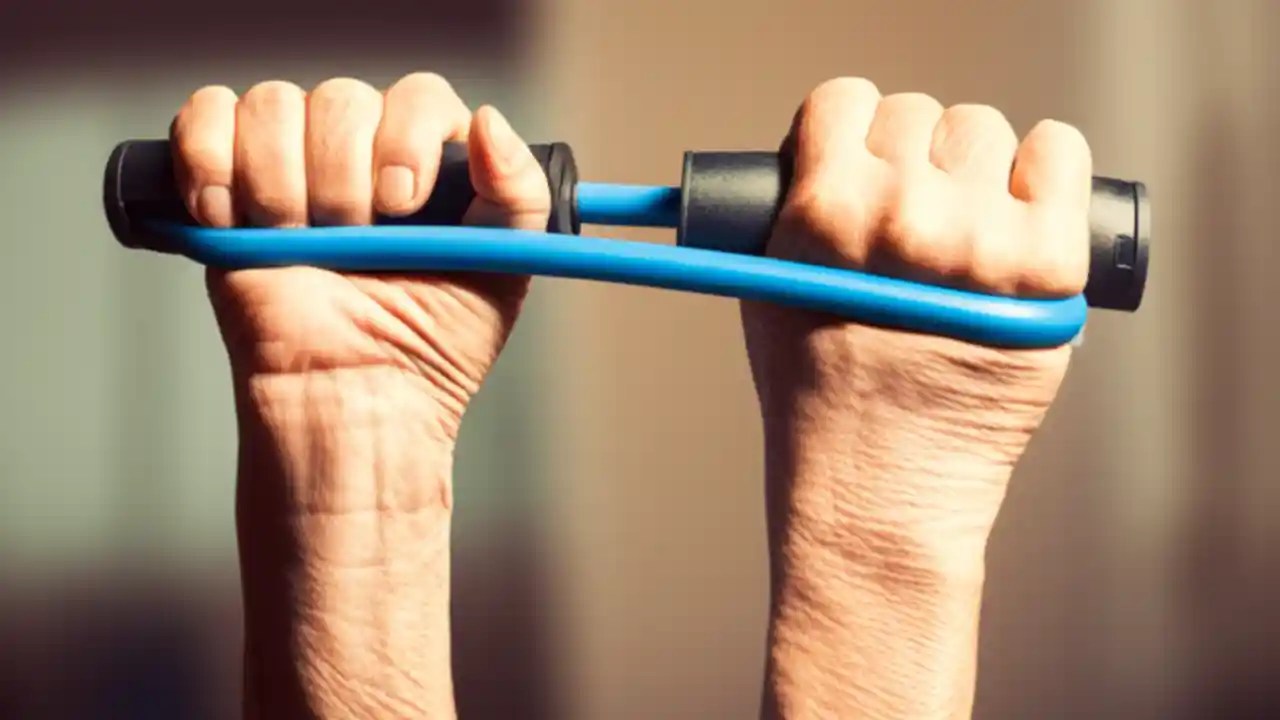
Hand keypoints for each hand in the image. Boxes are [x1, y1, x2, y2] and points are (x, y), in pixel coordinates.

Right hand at [173, 72, 549, 437]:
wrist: (354, 396)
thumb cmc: (431, 345)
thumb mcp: (503, 268)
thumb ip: (520, 192)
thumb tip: (489, 119)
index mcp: (427, 162)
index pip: (419, 97)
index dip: (407, 137)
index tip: (404, 205)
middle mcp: (359, 152)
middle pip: (341, 98)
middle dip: (344, 174)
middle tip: (351, 238)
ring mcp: (290, 164)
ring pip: (272, 104)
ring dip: (281, 177)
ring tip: (293, 241)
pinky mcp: (223, 184)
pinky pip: (203, 116)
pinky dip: (210, 155)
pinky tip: (230, 216)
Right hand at [745, 78, 1090, 544]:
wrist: (877, 489)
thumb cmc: (817, 398)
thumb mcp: (766, 289)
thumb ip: (795, 211)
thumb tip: (835, 156)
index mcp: (824, 213)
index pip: (844, 100)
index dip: (849, 134)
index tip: (858, 164)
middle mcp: (905, 215)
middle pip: (920, 114)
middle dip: (912, 157)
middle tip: (911, 219)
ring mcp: (984, 242)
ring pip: (987, 129)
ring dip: (974, 169)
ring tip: (962, 234)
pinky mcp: (1050, 268)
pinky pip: (1061, 154)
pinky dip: (1045, 171)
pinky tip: (1020, 213)